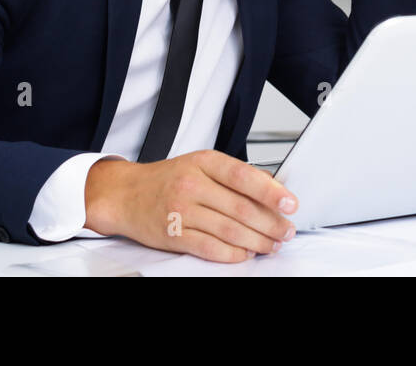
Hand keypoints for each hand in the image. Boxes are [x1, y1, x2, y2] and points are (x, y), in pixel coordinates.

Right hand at [84, 149, 297, 262]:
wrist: (126, 194)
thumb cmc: (167, 179)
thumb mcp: (200, 164)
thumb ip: (233, 175)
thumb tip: (271, 188)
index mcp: (203, 162)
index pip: (243, 176)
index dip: (270, 191)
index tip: (290, 203)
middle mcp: (192, 185)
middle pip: (241, 208)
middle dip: (271, 223)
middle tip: (287, 230)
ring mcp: (181, 211)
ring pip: (229, 230)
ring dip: (257, 241)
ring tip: (272, 244)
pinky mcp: (174, 236)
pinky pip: (210, 248)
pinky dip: (233, 254)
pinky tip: (246, 253)